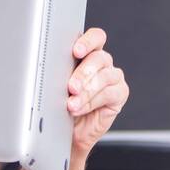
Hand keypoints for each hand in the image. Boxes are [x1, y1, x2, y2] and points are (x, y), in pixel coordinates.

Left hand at [66, 28, 128, 155]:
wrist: (70, 132)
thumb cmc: (62, 107)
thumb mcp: (56, 88)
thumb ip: (58, 75)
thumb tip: (49, 71)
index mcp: (88, 53)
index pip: (95, 38)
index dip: (88, 41)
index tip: (76, 51)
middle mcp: (102, 63)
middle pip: (99, 58)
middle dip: (83, 73)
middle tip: (71, 87)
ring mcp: (113, 77)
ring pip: (104, 77)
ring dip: (86, 91)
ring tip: (71, 104)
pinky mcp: (119, 93)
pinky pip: (109, 94)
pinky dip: (92, 102)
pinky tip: (80, 108)